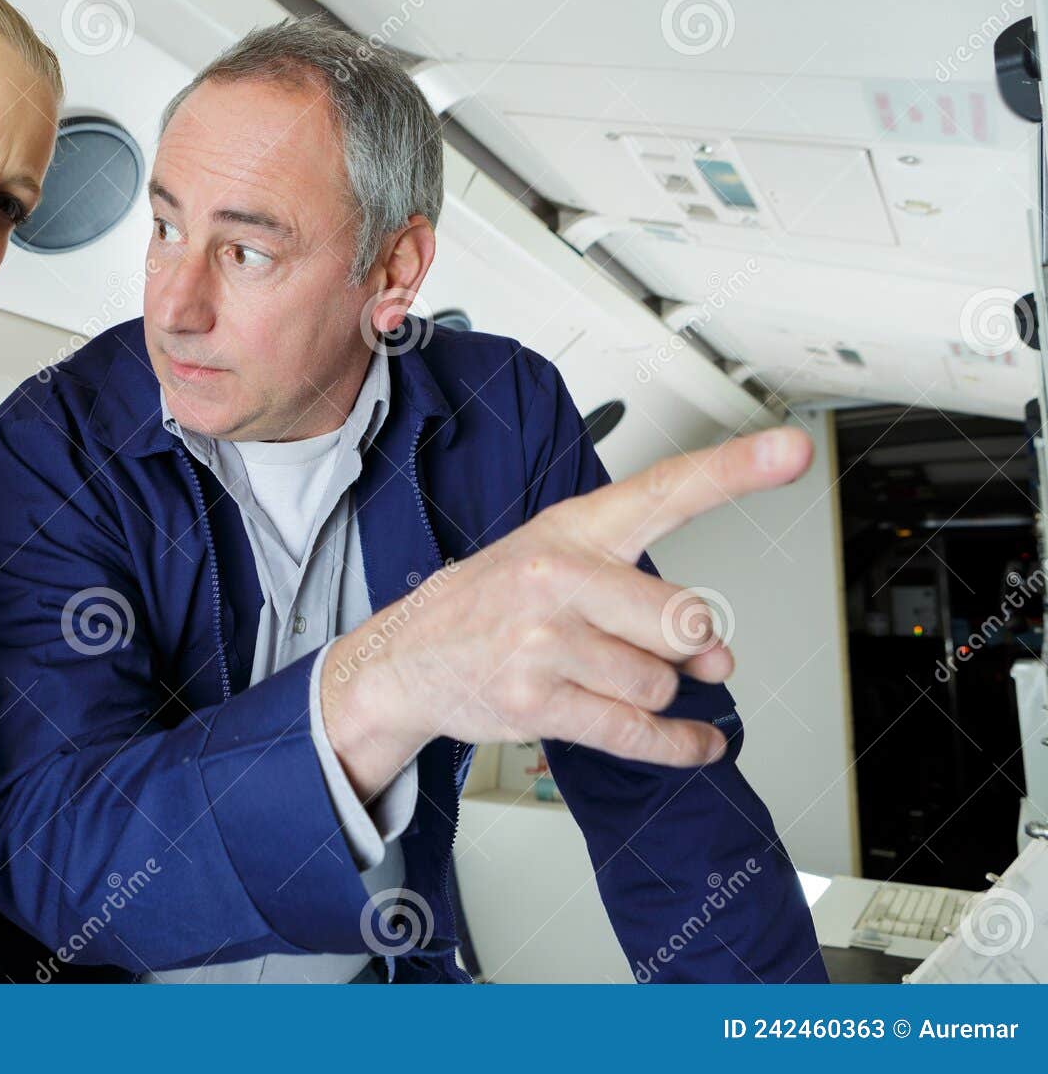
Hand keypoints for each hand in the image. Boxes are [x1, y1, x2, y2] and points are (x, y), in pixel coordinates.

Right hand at [320, 426, 813, 797]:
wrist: (404, 658)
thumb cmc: (491, 606)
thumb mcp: (556, 562)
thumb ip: (648, 597)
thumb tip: (719, 659)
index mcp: (574, 530)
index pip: (664, 490)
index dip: (735, 469)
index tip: (791, 449)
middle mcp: (559, 578)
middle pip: (684, 621)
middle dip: (684, 649)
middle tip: (657, 649)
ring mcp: (544, 642)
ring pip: (660, 681)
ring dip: (655, 693)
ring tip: (612, 678)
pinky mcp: (534, 702)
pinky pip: (634, 731)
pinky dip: (675, 745)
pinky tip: (693, 742)